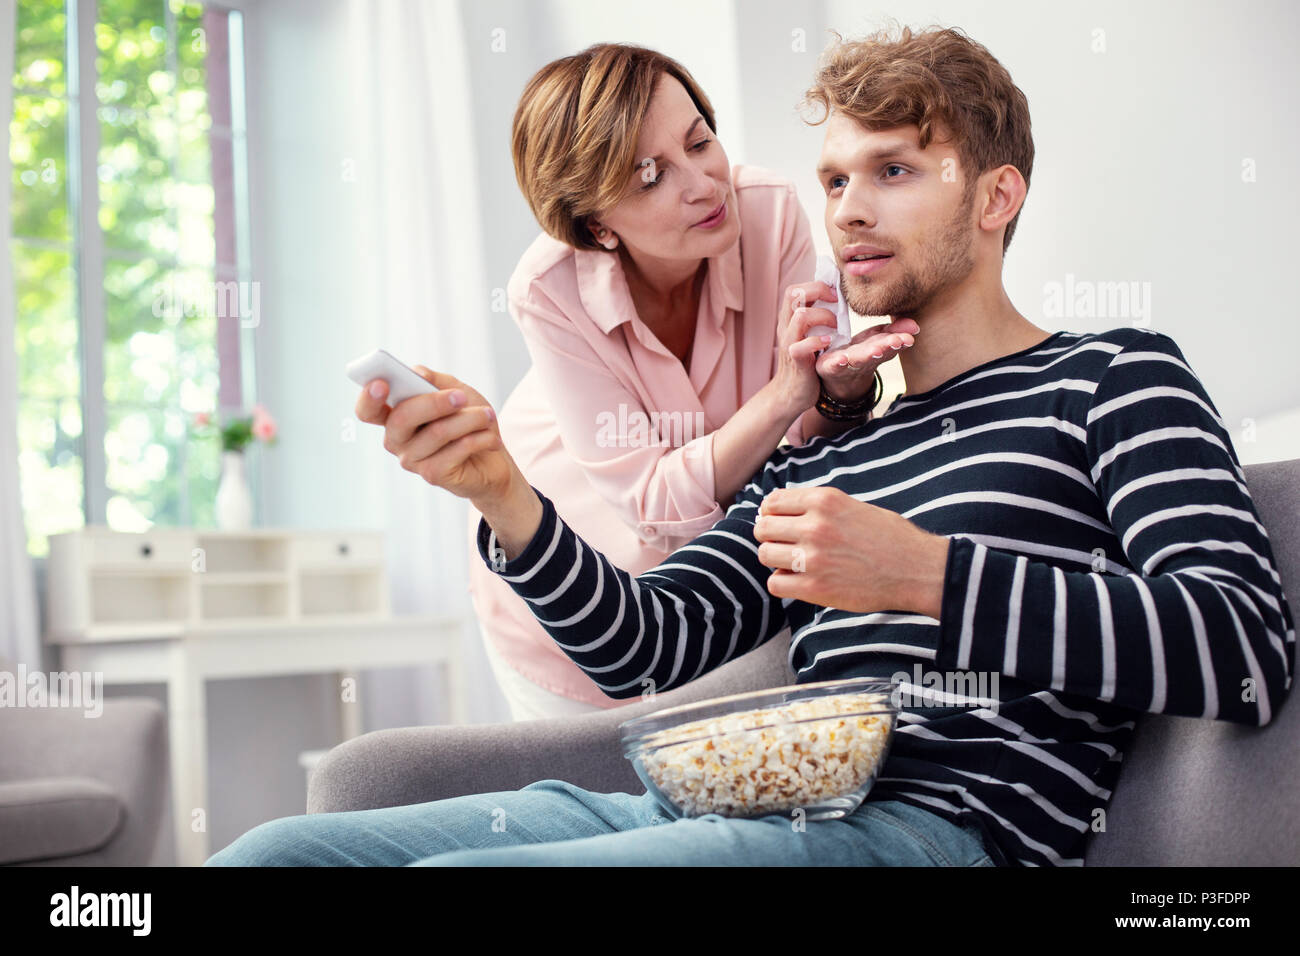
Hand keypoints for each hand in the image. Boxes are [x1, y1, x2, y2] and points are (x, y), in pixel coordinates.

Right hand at [353, 365, 515, 502]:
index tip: (381, 383)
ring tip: (488, 415)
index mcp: (394, 416)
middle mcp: (396, 440)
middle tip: (461, 397)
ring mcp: (412, 460)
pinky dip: (479, 438)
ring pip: (437, 432)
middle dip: (434, 402)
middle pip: (402, 417)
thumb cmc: (468, 421)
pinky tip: (492, 438)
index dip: (368, 397)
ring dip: (469, 419)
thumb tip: (416, 373)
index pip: (368, 410)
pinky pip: (456, 450)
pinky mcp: (432, 475)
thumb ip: (434, 380)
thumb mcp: (455, 391)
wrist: (493, 459)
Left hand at [752, 486, 949, 617]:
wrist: (917, 569)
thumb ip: (819, 506)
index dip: (770, 514)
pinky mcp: (815, 588)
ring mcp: (813, 557)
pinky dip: (783, 584)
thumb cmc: (890, 537)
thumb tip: (782, 508)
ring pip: (765, 555)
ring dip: (775, 560)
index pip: (772, 502)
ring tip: (792, 564)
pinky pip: (775, 584)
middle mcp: (815, 526)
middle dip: (769, 537)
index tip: (777, 522)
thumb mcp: (853, 505)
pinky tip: (798, 582)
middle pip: (762, 528)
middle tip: (783, 545)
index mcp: (824, 501)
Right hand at [770, 280, 845, 414]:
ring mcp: (789, 343)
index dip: (816, 285)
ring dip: (823, 317)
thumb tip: (832, 298)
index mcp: (788, 319)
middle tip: (836, 302)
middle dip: (818, 291)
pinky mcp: (795, 360)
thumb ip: (813, 318)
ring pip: (800, 316)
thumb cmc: (803, 362)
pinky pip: (802, 345)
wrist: (790, 393)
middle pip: (794, 294)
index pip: (795, 289)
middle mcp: (785, 327)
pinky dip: (818, 341)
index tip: (834, 295)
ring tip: (835, 327)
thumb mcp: (805, 335)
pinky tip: (828, 343)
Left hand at [816, 318, 918, 402]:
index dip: (899, 341)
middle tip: (898, 341)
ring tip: (876, 350)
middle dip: (887, 347)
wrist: (836, 378)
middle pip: (876, 352)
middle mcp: (863, 359)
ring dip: (868, 355)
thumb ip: (894, 332)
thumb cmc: (858, 354)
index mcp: (875, 349)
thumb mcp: (876, 340)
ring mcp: (846, 364)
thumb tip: (914, 325)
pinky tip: (842, 359)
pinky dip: (838, 363)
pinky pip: (834, 366)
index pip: (889, 344)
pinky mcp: (829, 367)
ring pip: (859, 359)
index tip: (909, 337)